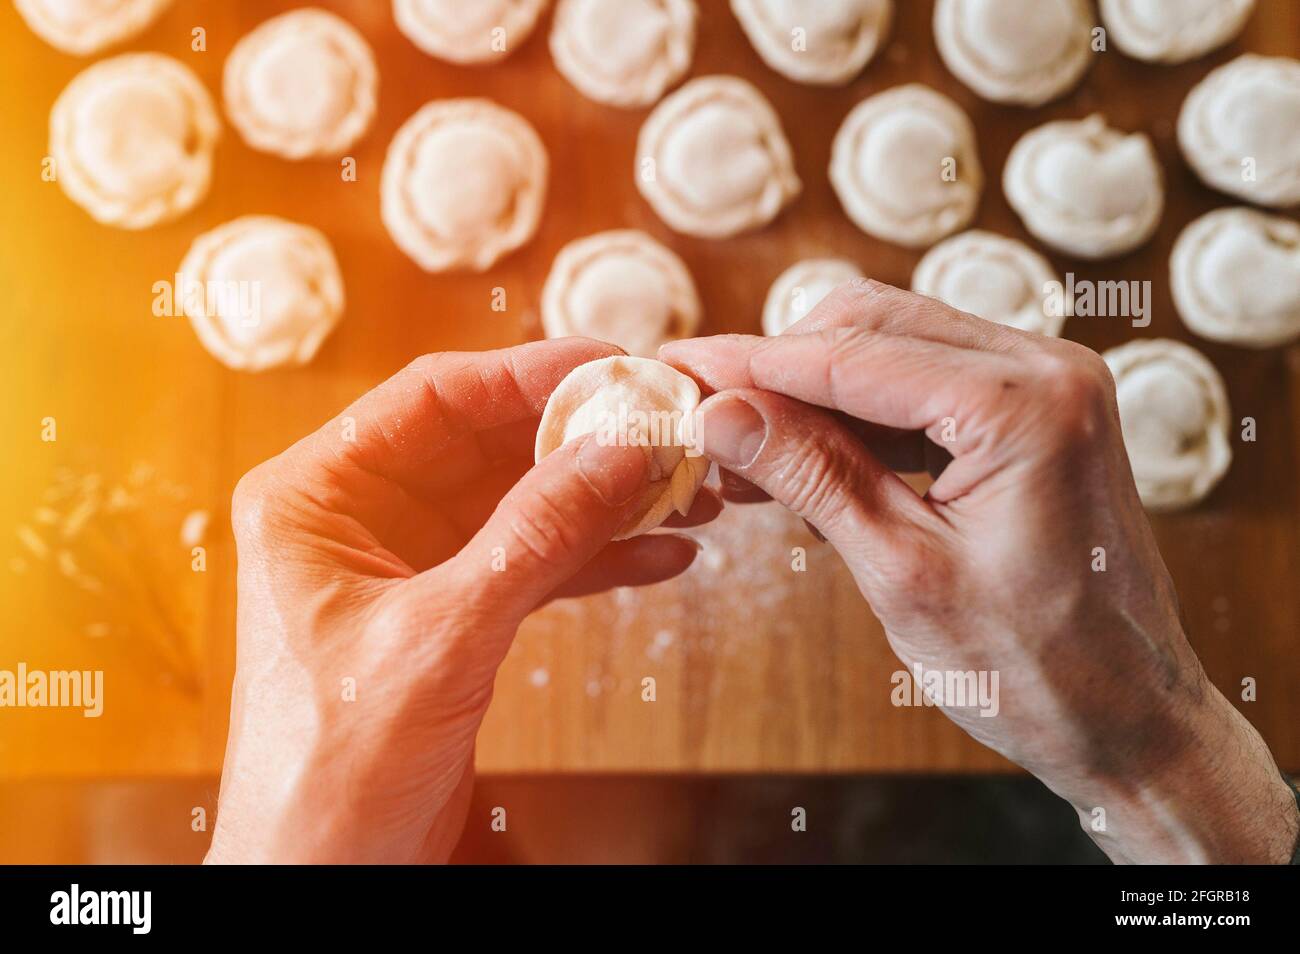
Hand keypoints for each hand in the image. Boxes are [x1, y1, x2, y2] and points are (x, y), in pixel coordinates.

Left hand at [205, 339, 718, 862]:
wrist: (328, 873)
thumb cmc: (329, 767)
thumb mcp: (441, 636)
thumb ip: (535, 536)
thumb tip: (617, 451)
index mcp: (317, 495)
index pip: (434, 397)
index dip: (529, 372)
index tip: (613, 365)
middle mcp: (362, 516)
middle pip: (490, 442)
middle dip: (581, 439)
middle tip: (664, 428)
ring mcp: (413, 564)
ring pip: (523, 501)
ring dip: (602, 498)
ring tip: (682, 492)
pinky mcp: (454, 613)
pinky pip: (535, 561)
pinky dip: (596, 557)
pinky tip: (660, 554)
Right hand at [662, 280, 1298, 863]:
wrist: (1130, 718)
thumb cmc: (1035, 667)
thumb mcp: (902, 573)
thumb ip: (811, 475)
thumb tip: (721, 412)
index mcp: (1028, 405)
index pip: (853, 356)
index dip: (752, 362)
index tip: (680, 365)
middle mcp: (1049, 369)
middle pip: (873, 327)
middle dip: (781, 370)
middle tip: (705, 415)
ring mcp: (1049, 386)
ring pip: (895, 350)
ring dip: (815, 395)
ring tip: (748, 456)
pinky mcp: (1036, 414)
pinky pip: (926, 387)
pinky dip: (861, 419)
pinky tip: (810, 468)